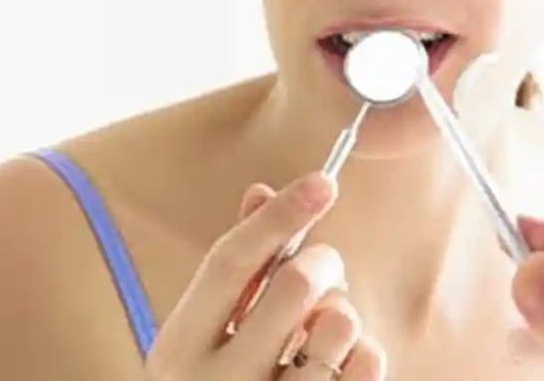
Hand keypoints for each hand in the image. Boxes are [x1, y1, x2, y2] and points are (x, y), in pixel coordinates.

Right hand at [145, 173, 386, 379]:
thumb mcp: (207, 336)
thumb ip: (236, 269)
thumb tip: (260, 190)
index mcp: (177, 349)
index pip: (229, 262)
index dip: (279, 215)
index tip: (323, 181)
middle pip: (292, 285)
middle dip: (322, 261)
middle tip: (324, 268)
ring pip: (337, 326)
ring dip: (343, 311)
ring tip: (326, 327)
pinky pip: (367, 366)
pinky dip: (367, 350)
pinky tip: (346, 359)